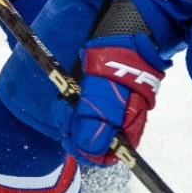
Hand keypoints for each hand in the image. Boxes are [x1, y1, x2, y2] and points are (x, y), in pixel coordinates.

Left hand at [67, 34, 165, 164]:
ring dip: (68, 122)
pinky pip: (80, 118)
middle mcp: (120, 125)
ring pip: (83, 132)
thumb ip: (96, 121)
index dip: (86, 152)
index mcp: (128, 127)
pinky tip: (64, 103)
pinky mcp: (98, 104)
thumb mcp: (103, 92)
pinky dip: (69, 113)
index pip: (107, 157)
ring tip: (63, 105)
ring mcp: (109, 114)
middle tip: (64, 114)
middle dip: (73, 134)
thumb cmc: (116, 62)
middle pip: (93, 146)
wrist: (119, 35)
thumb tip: (88, 151)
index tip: (70, 136)